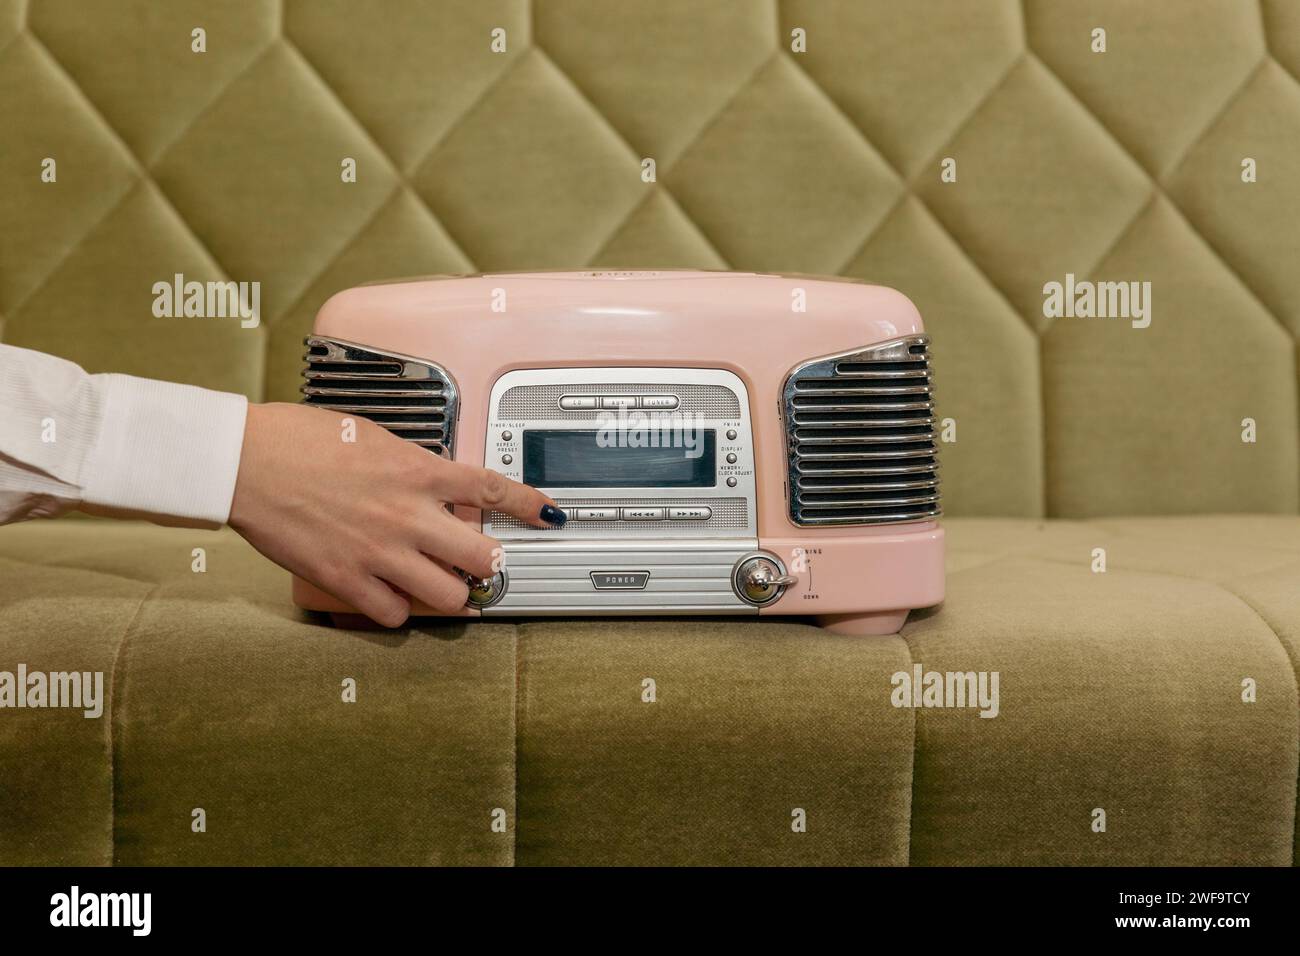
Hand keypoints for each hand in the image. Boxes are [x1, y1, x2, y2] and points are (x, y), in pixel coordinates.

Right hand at [228, 402, 563, 625]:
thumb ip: (409, 465)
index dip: (530, 504)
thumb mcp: (372, 437)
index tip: (549, 514)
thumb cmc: (298, 439)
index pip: (494, 488)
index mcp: (418, 471)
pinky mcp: (346, 579)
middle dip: (493, 565)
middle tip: (486, 566)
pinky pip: (393, 615)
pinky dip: (397, 612)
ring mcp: (380, 552)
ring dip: (452, 595)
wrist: (246, 461)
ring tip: (443, 588)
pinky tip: (390, 598)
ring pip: (448, 597)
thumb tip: (429, 481)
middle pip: (484, 557)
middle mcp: (408, 515)